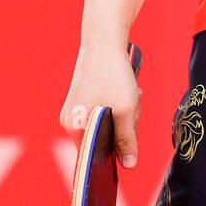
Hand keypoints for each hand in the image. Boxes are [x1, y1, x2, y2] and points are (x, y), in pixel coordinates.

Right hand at [59, 45, 142, 168]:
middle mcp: (70, 120)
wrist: (104, 40)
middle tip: (135, 108)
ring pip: (108, 122)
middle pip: (103, 139)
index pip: (94, 156)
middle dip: (125, 126)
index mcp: (74, 128)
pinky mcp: (85, 95)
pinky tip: (130, 89)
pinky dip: (120, 103)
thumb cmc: (113, 75)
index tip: (131, 141)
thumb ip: (127, 140)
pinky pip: (105, 110)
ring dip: (126, 112)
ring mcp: (77, 107)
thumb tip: (129, 165)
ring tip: (134, 94)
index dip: (115, 152)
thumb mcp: (125, 111)